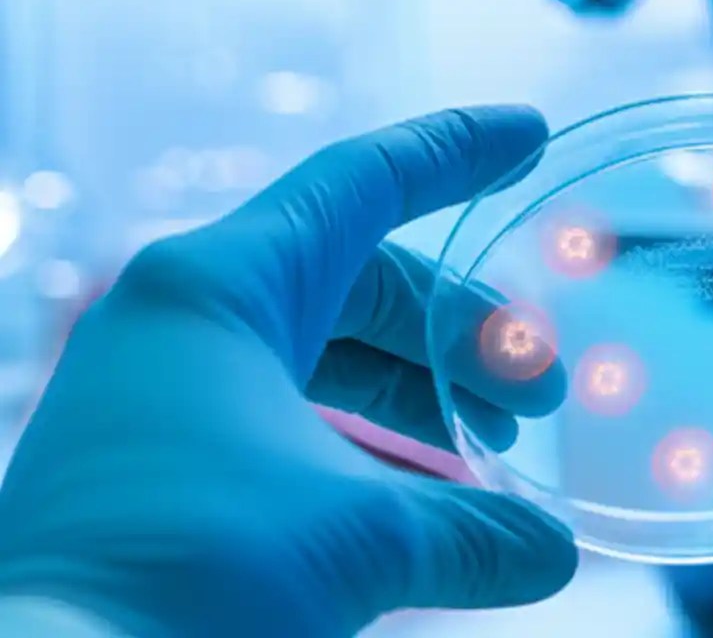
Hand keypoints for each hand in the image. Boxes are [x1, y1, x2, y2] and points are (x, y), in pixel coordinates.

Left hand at [0, 107, 577, 636]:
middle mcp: (184, 317)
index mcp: (219, 287)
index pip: (362, 183)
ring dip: (421, 387)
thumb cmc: (187, 579)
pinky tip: (421, 484)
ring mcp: (164, 385)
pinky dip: (365, 433)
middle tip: (541, 393)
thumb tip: (551, 555)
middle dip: (463, 330)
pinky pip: (288, 407)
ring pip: (327, 349)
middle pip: (360, 281)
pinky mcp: (158, 453)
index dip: (455, 152)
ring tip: (496, 445)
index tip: (529, 135)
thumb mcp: (359, 540)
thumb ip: (474, 535)